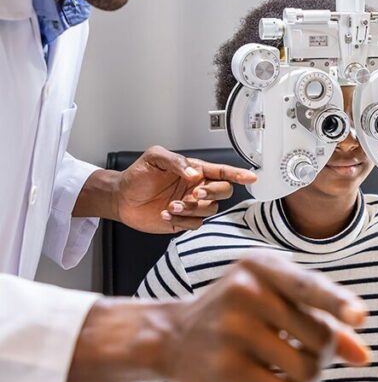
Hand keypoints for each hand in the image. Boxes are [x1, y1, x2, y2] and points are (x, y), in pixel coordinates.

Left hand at [114, 145, 256, 232]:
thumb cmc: (137, 175)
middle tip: (195, 193)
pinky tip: (164, 213)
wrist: (121, 198)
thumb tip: (195, 174)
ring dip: (192, 208)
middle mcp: (197, 188)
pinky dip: (181, 220)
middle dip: (212, 193)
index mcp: (195, 171)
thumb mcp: (154, 157)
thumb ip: (176, 162)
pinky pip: (195, 224)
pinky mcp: (183, 221)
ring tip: (171, 205)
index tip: (251, 177)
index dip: (238, 174)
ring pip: (210, 210)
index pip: (222, 172)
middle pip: (223, 192)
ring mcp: (191, 205)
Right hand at [157, 252, 370, 381]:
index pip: (308, 286)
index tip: (360, 317)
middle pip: (321, 336)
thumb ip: (324, 323)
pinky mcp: (226, 368)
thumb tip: (363, 357)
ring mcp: (232, 330)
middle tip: (309, 357)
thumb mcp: (280, 304)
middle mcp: (245, 292)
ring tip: (298, 376)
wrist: (174, 337)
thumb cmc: (242, 316)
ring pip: (307, 368)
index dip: (337, 302)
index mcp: (263, 266)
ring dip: (312, 380)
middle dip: (325, 354)